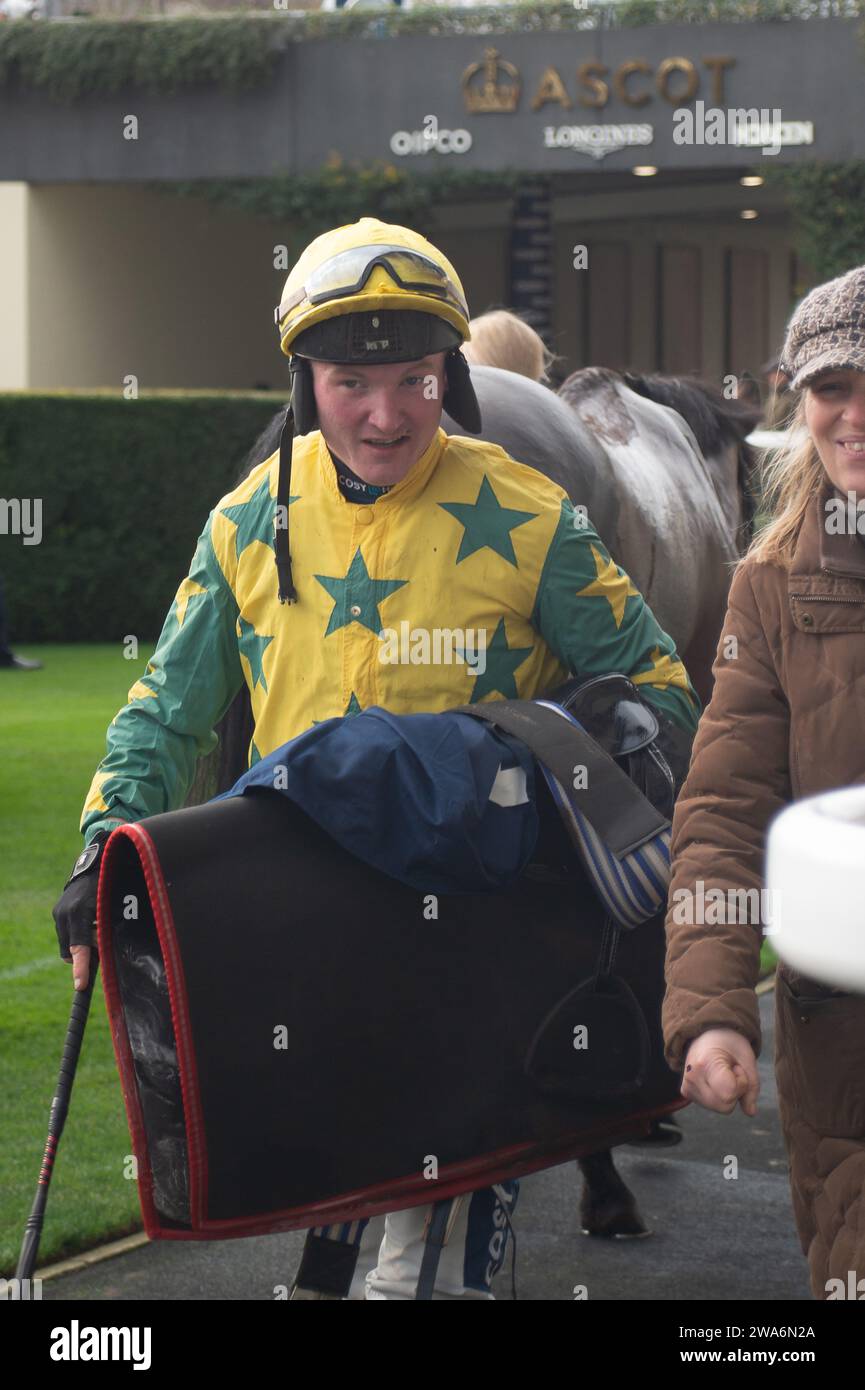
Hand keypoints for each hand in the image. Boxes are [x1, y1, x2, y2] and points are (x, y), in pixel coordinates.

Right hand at [52, 829, 113, 990]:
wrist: (95, 863)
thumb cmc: (111, 885)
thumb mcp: (113, 907)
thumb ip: (109, 930)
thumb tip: (109, 953)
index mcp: (80, 912)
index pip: (80, 947)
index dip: (82, 967)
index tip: (80, 985)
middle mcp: (65, 913)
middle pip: (71, 951)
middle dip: (86, 955)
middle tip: (103, 948)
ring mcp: (58, 912)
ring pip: (67, 945)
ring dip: (82, 945)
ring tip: (98, 931)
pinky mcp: (57, 911)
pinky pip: (67, 934)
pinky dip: (79, 936)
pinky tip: (91, 925)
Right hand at [681, 1028, 758, 1116]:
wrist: (707, 1032)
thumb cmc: (729, 1042)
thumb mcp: (747, 1059)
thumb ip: (752, 1086)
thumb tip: (751, 1113)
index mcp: (705, 1063)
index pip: (728, 1094)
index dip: (741, 1084)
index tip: (736, 1067)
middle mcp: (692, 1077)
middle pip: (725, 1106)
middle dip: (735, 1092)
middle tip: (731, 1070)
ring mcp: (687, 1086)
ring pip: (719, 1108)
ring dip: (727, 1094)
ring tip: (722, 1073)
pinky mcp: (686, 1092)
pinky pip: (712, 1105)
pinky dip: (719, 1096)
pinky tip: (714, 1079)